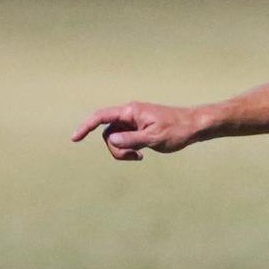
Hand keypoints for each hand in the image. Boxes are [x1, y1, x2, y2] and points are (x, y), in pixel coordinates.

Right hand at [70, 101, 200, 160]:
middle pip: (108, 133)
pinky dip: (129, 150)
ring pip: (116, 139)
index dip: (86, 126)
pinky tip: (142, 155)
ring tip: (140, 156)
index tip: (75, 138)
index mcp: (131, 112)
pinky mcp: (138, 130)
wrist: (193, 126)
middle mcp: (130, 115)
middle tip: (134, 157)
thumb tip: (111, 140)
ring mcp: (134, 123)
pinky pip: (125, 141)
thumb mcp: (154, 138)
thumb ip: (132, 140)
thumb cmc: (177, 130)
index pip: (102, 117)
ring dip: (123, 151)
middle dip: (116, 149)